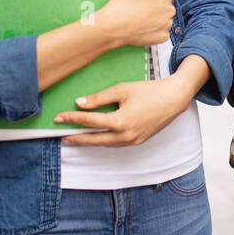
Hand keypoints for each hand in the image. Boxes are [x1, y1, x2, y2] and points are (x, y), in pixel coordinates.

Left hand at [54, 74, 194, 145]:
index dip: (72, 119)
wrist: (174, 99)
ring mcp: (133, 140)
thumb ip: (99, 98)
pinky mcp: (139, 141)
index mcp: (119, 121)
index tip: (59, 118)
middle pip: (94, 139)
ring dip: (90, 142)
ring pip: (105, 145)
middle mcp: (125, 135)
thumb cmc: (149, 91)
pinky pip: (117, 144)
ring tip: (77, 139)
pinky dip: (105, 142)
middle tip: (62, 136)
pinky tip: (99, 137)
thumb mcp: (122, 89)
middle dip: (77, 138)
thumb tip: (79, 103)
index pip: (89, 121)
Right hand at [101, 0, 175, 46]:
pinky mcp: (161, 38)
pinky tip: (140, 26)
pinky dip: (152, 29)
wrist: (114, 25)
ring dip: (152, 16)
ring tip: (136, 15)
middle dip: (152, 3)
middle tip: (135, 4)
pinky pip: (159, 31)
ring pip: (161, 17)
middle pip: (162, 3)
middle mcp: (171, 10)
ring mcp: (166, 25)